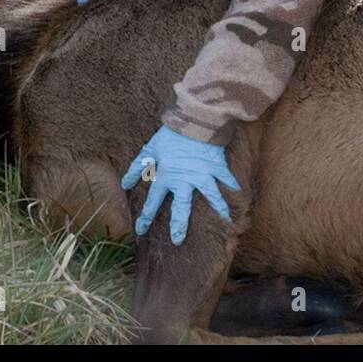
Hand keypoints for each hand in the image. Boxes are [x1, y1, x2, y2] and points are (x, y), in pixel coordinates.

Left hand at [120, 125, 239, 244]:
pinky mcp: (217, 166)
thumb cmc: (170, 135)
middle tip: (178, 241)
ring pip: (211, 197)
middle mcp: (185, 181)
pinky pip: (226, 178)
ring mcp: (203, 175)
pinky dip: (232, 184)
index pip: (153, 201)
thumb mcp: (149, 150)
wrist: (193, 121)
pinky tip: (238, 193)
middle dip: (179, 226)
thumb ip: (137, 168)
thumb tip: (124, 184)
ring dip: (218, 209)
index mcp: (166, 176)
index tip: (141, 230)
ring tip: (225, 222)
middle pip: (181, 208)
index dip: (146, 216)